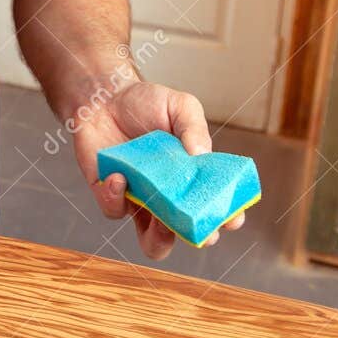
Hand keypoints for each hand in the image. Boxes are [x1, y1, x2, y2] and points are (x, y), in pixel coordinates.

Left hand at [71, 82, 245, 260]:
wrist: (104, 96)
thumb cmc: (146, 103)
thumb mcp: (180, 106)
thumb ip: (194, 128)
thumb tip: (202, 155)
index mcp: (193, 178)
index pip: (215, 206)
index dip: (227, 217)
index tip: (233, 217)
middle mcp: (169, 196)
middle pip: (187, 234)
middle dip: (196, 237)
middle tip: (199, 228)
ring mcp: (141, 200)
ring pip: (152, 241)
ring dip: (159, 236)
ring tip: (161, 219)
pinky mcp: (110, 195)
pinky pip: (115, 211)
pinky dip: (117, 197)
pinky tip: (119, 176)